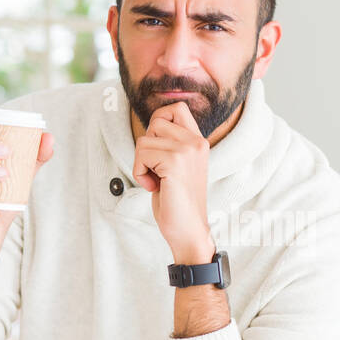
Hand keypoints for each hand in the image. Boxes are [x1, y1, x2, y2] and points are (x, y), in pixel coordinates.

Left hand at [133, 101, 212, 262]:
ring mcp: (187, 150)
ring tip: (157, 180)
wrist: (188, 231)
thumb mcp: (177, 165)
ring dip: (141, 162)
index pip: (176, 107)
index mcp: (199, 141)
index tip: (158, 150)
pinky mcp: (174, 162)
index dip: (159, 122)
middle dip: (147, 145)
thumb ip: (170, 143)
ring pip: (144, 139)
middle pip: (156, 120)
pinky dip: (140, 173)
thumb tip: (152, 124)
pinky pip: (141, 154)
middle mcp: (197, 142)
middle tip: (158, 169)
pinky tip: (154, 187)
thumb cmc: (177, 201)